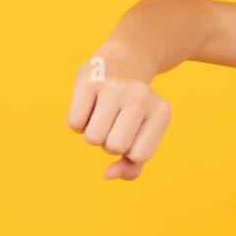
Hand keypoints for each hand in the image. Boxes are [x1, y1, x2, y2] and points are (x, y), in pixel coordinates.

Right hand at [66, 43, 171, 179]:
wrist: (123, 60)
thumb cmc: (134, 110)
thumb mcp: (143, 135)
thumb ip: (132, 167)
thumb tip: (108, 175)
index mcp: (161, 111)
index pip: (138, 156)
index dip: (129, 150)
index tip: (133, 130)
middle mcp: (141, 96)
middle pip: (113, 147)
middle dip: (109, 143)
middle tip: (115, 121)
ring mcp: (114, 86)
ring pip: (92, 138)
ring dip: (93, 134)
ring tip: (102, 113)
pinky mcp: (88, 81)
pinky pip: (74, 124)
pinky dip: (78, 123)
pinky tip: (89, 105)